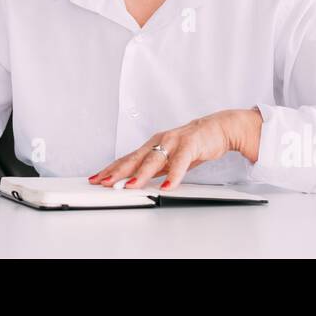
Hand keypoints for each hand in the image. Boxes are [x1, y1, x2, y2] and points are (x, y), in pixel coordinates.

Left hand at [87, 108, 262, 189]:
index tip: (96, 178)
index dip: (111, 168)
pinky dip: (173, 175)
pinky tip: (167, 186)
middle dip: (117, 171)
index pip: (127, 159)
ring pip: (154, 160)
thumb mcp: (169, 159)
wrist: (219, 128)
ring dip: (140, 175)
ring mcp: (173, 142)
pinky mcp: (190, 145)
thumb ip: (153, 169)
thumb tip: (135, 181)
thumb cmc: (193, 144)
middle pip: (134, 158)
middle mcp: (159, 141)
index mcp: (152, 145)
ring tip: (129, 186)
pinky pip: (180, 162)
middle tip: (103, 182)